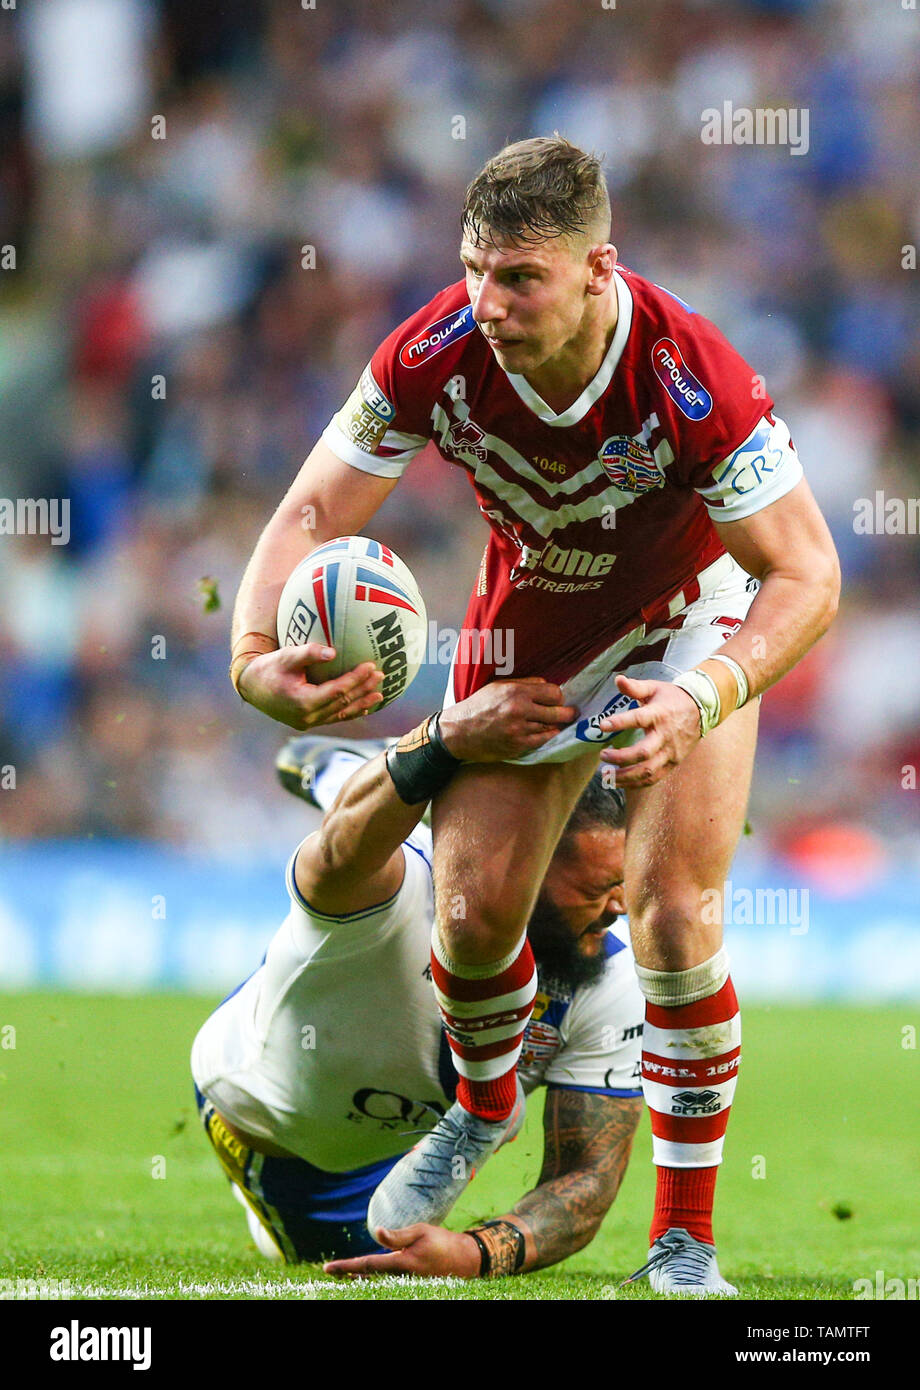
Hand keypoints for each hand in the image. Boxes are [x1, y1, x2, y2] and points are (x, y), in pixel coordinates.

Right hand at [237, 644, 383, 729]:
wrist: (252, 687)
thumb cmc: (269, 668)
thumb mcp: (286, 656)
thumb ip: (308, 653)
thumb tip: (333, 652)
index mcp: (303, 701)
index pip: (337, 691)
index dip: (356, 679)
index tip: (371, 665)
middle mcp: (308, 716)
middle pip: (343, 703)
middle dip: (364, 689)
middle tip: (381, 676)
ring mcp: (308, 722)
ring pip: (341, 714)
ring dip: (362, 703)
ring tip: (380, 694)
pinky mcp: (308, 722)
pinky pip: (334, 718)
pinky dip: (350, 712)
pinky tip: (365, 707)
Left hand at [323, 1225, 481, 1278]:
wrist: (464, 1261)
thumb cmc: (442, 1243)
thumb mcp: (420, 1231)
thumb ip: (397, 1235)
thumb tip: (376, 1232)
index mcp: (401, 1264)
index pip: (366, 1266)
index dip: (345, 1267)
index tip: (327, 1268)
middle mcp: (400, 1278)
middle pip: (367, 1278)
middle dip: (348, 1274)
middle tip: (330, 1271)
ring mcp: (404, 1283)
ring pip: (375, 1281)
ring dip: (359, 1277)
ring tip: (343, 1273)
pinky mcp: (409, 1284)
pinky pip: (386, 1282)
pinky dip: (373, 1278)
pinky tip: (365, 1275)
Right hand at [438, 678, 577, 762]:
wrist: (459, 732)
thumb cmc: (478, 706)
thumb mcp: (498, 686)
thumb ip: (525, 683)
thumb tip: (548, 684)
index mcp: (516, 692)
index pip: (553, 692)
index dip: (558, 696)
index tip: (558, 699)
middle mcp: (520, 710)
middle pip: (558, 712)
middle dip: (567, 712)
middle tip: (571, 712)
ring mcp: (519, 730)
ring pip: (551, 727)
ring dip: (555, 725)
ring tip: (556, 722)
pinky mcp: (517, 746)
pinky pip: (541, 741)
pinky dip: (546, 736)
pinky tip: (546, 732)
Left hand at [597, 674, 701, 787]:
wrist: (702, 710)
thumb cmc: (672, 698)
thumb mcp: (654, 688)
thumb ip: (635, 687)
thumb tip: (617, 679)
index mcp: (659, 714)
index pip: (638, 719)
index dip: (620, 723)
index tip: (602, 726)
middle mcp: (665, 736)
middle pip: (643, 753)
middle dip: (620, 758)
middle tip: (602, 756)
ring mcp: (671, 752)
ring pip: (648, 771)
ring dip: (625, 777)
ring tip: (606, 776)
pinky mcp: (673, 763)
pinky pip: (654, 777)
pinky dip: (636, 783)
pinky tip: (620, 782)